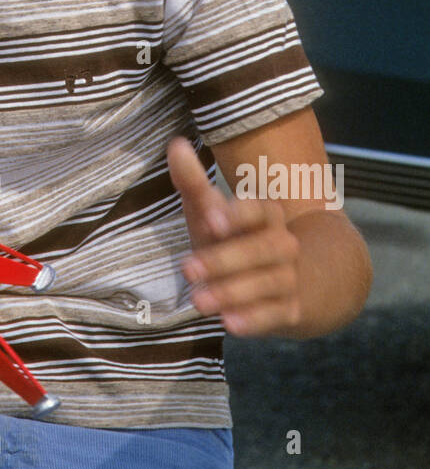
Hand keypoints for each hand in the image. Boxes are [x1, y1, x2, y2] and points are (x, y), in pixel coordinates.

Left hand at [167, 135, 301, 336]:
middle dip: (224, 259)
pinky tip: (230, 325)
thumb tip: (175, 144)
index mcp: (265, 215)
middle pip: (262, 248)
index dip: (237, 214)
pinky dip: (254, 320)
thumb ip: (194, 183)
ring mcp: (289, 278)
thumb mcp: (214, 214)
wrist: (294, 281)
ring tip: (199, 301)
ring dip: (232, 292)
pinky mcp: (289, 310)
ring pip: (268, 283)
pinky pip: (276, 315)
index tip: (210, 219)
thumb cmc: (236, 240)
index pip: (258, 210)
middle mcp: (282, 243)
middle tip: (187, 268)